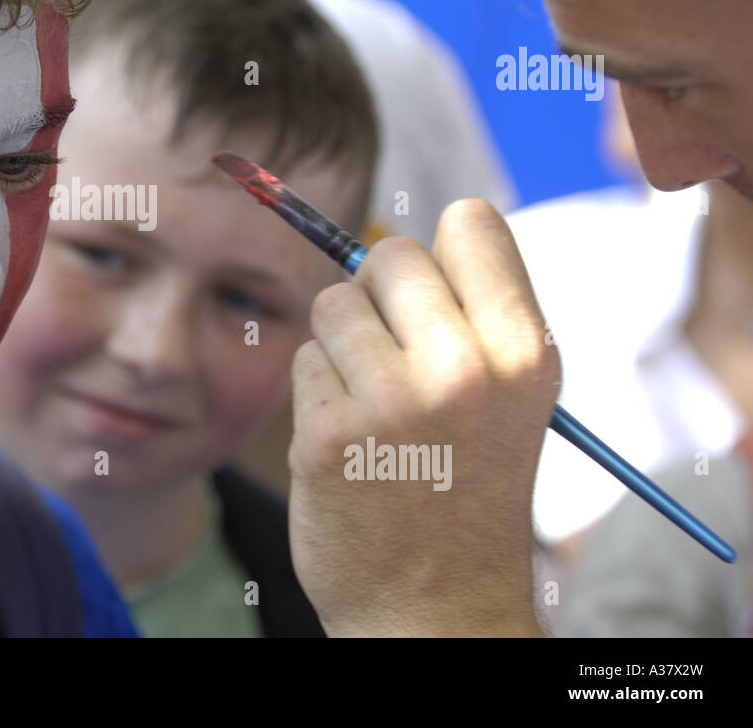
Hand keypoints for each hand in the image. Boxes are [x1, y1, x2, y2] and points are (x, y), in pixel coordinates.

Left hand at [288, 199, 558, 635]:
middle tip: (398, 358)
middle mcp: (464, 369)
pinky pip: (305, 359)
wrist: (437, 608)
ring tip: (376, 406)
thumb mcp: (510, 397)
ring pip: (334, 304)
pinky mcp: (326, 435)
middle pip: (390, 254)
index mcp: (524, 352)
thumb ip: (469, 313)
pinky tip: (351, 441)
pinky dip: (319, 391)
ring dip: (344, 345)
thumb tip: (388, 241)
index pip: (470, 220)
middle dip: (382, 295)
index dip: (443, 251)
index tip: (436, 295)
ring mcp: (390, 402)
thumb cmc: (469, 487)